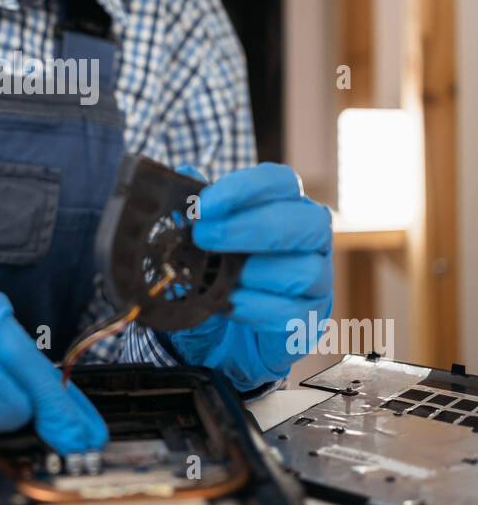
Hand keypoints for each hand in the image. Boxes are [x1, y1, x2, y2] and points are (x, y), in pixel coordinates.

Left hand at [163, 162, 332, 389]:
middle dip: (249, 228)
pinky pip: (293, 312)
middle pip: (305, 222)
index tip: (203, 206)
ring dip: (254, 274)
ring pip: (305, 270)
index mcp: (287, 204)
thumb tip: (186, 175)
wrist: (223, 330)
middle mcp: (312, 236)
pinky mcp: (310, 317)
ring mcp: (318, 277)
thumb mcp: (202, 238)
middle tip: (203, 238)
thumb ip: (199, 209)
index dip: (243, 189)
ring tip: (218, 278)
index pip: (280, 182)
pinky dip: (256, 308)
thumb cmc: (218, 269)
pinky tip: (228, 305)